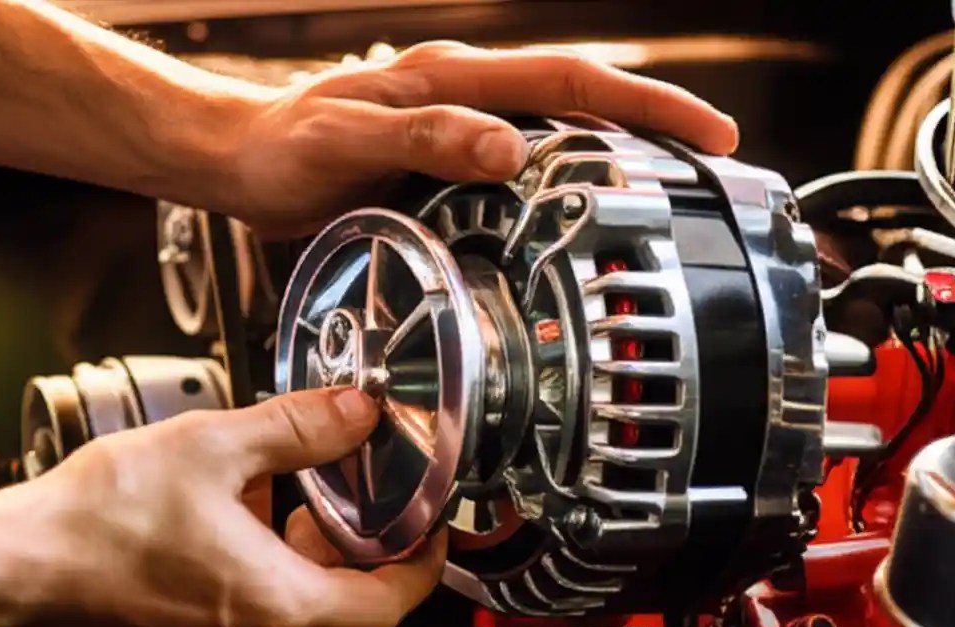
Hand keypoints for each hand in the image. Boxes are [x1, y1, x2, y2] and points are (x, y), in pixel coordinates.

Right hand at [0, 387, 444, 626]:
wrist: (2, 571)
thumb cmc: (90, 527)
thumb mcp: (211, 448)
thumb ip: (296, 427)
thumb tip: (351, 411)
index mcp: (274, 601)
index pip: (389, 601)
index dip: (424, 561)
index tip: (433, 529)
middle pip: (334, 592)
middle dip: (347, 534)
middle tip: (344, 484)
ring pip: (279, 591)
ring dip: (288, 538)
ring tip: (265, 481)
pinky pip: (232, 597)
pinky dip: (244, 554)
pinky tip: (210, 506)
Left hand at [218, 41, 739, 238]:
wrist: (241, 159)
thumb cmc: (284, 147)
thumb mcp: (348, 140)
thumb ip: (426, 138)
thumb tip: (510, 148)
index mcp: (450, 78)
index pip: (570, 78)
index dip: (645, 106)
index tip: (706, 135)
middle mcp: (463, 94)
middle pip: (581, 99)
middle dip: (653, 128)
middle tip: (712, 172)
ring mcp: (457, 125)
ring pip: (557, 132)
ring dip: (613, 158)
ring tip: (667, 201)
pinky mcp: (445, 159)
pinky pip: (521, 166)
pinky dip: (562, 185)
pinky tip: (577, 221)